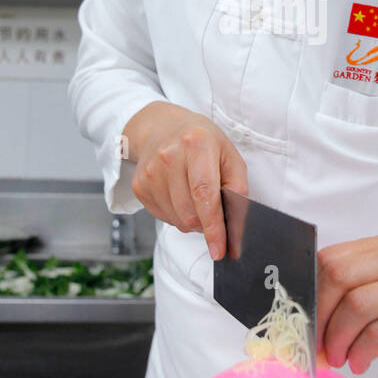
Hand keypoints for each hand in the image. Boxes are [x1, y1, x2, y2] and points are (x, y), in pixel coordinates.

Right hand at [123, 102, 247, 259]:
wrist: (162, 127)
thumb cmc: (202, 142)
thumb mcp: (229, 154)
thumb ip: (238, 187)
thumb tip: (237, 224)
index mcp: (197, 144)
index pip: (205, 194)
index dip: (213, 227)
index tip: (219, 249)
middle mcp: (169, 156)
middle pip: (189, 212)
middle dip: (205, 223)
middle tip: (212, 212)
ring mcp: (150, 171)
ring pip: (176, 219)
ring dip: (191, 220)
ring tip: (194, 198)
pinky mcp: (139, 185)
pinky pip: (162, 217)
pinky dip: (176, 215)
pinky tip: (178, 195)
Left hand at [316, 235, 377, 373]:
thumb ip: (360, 286)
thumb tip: (313, 317)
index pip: (330, 260)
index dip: (309, 294)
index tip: (304, 322)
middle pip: (338, 279)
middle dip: (320, 318)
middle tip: (318, 345)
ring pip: (357, 307)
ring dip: (339, 340)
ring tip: (341, 357)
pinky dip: (362, 353)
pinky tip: (362, 363)